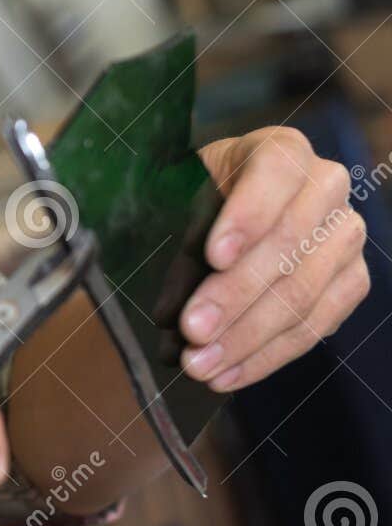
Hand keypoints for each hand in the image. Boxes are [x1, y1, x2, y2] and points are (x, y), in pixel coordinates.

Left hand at [186, 127, 371, 390]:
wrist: (242, 202)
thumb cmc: (205, 196)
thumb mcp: (186, 196)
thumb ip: (182, 240)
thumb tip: (171, 315)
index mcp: (281, 150)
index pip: (273, 175)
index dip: (246, 217)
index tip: (212, 257)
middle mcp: (326, 187)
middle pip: (287, 246)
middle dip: (234, 296)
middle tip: (191, 331)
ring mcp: (346, 235)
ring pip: (302, 295)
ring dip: (246, 338)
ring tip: (199, 365)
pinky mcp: (353, 281)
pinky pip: (317, 326)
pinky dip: (266, 356)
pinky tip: (228, 374)